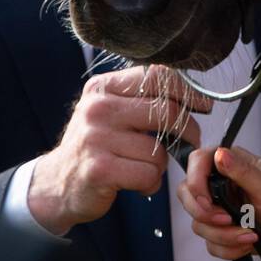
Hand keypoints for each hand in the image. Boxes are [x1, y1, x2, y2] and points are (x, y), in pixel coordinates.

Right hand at [29, 65, 209, 235]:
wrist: (56, 184)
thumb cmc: (95, 146)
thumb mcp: (111, 112)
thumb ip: (143, 99)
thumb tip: (193, 94)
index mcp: (103, 87)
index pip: (157, 76)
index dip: (188, 91)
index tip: (204, 105)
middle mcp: (97, 108)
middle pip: (167, 112)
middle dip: (188, 131)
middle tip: (189, 143)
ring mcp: (96, 139)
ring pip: (160, 150)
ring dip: (161, 166)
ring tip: (144, 169)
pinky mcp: (99, 170)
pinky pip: (148, 174)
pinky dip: (150, 184)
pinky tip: (136, 184)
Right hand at [178, 145, 260, 260]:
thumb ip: (242, 171)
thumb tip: (221, 154)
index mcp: (232, 164)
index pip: (198, 162)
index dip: (195, 181)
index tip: (206, 201)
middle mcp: (221, 184)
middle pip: (188, 195)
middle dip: (204, 214)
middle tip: (226, 220)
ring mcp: (221, 208)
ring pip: (199, 224)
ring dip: (223, 235)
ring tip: (250, 235)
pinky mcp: (224, 231)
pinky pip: (211, 244)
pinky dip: (228, 248)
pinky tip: (249, 243)